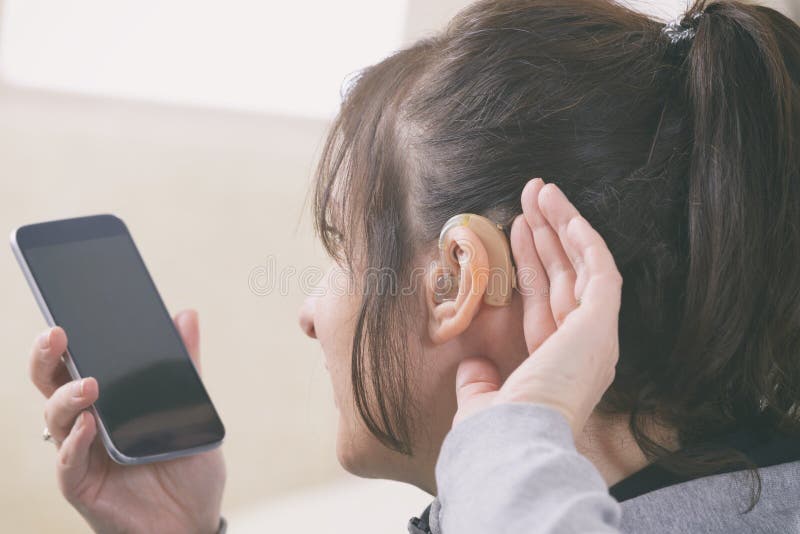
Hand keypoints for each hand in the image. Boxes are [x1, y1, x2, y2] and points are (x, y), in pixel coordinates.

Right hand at [30, 310, 225, 533]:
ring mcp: (82, 453)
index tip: (69, 310)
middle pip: (52, 384)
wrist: (193, 519)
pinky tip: (90, 426)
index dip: (66, 338)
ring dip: (68, 397)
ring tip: (91, 384)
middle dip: (48, 356)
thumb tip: (185, 314)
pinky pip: (68, 463)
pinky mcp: (84, 485)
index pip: (76, 362)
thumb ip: (186, 366)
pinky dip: (76, 443)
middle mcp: (88, 422)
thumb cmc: (184, 464)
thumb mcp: (191, 409)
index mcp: (109, 400)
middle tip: (58, 334)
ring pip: (57, 418)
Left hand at [453, 179, 621, 438]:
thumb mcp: (482, 402)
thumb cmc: (497, 433)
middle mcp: (582, 348)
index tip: (516, 230)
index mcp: (556, 365)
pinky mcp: (601, 321)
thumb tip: (474, 367)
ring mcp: (595, 334)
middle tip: (532, 196)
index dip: (532, 262)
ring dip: (563, 226)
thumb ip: (480, 383)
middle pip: (565, 276)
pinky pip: (599, 269)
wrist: (513, 441)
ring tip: (543, 190)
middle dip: (548, 234)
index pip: (545, 300)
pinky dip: (584, 239)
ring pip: (582, 266)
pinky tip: (566, 213)